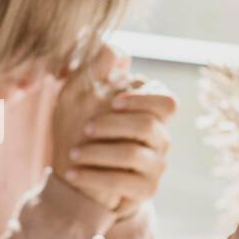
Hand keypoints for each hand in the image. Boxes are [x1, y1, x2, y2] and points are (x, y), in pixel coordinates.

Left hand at [51, 44, 175, 216]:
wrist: (74, 174)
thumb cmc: (78, 129)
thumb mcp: (76, 95)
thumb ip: (94, 70)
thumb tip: (117, 50)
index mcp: (149, 110)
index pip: (166, 101)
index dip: (143, 100)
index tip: (115, 102)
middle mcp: (159, 136)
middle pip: (150, 126)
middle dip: (113, 125)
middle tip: (84, 128)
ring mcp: (156, 164)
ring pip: (133, 154)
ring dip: (99, 152)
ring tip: (73, 154)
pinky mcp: (146, 189)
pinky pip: (125, 182)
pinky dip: (95, 177)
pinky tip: (72, 173)